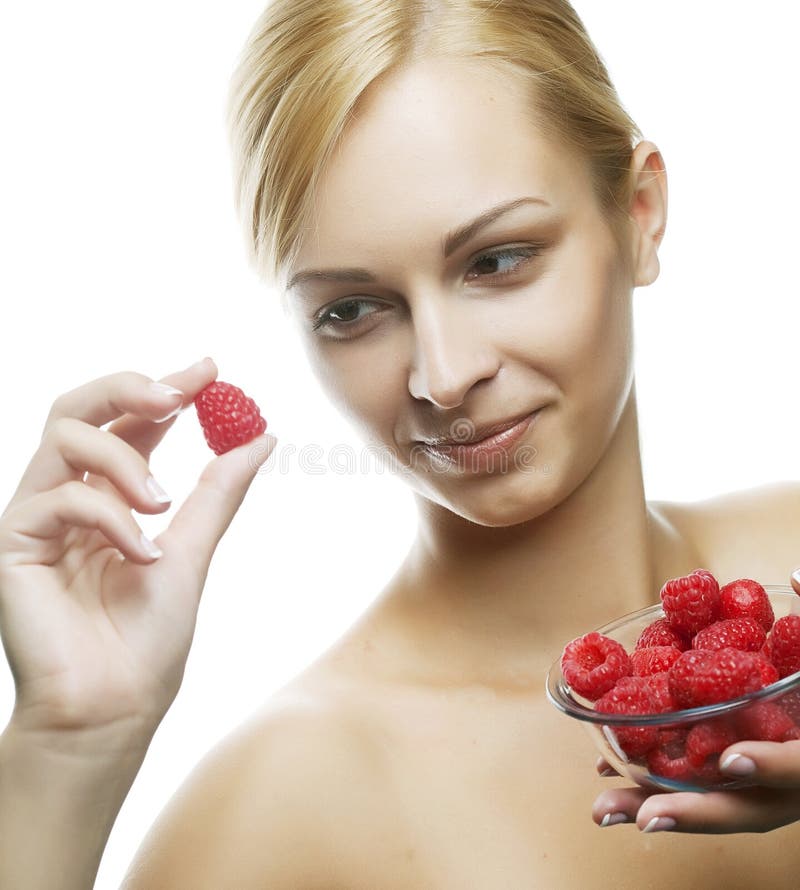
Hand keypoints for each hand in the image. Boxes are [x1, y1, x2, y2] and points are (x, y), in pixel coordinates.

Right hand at [0, 358, 275, 745]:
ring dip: (127, 460)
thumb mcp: (193, 549)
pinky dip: (112, 519)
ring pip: (68, 437)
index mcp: (110, 498)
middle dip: (133, 387)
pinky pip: (61, 497)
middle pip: (82, 407)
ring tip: (161, 505)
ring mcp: (37, 517)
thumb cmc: (147, 639)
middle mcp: (70, 498)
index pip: (132, 423)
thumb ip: (218, 491)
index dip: (167, 388)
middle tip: (182, 391)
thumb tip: (262, 436)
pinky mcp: (12, 542)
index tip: (212, 369)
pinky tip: (140, 555)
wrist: (113, 708)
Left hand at [591, 569, 799, 833]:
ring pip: (714, 809)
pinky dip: (656, 790)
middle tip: (647, 815)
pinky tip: (611, 777)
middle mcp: (792, 782)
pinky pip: (698, 793)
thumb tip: (794, 575)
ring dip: (658, 809)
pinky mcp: (736, 782)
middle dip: (697, 813)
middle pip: (748, 809)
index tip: (731, 756)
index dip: (774, 765)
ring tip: (604, 807)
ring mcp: (764, 789)